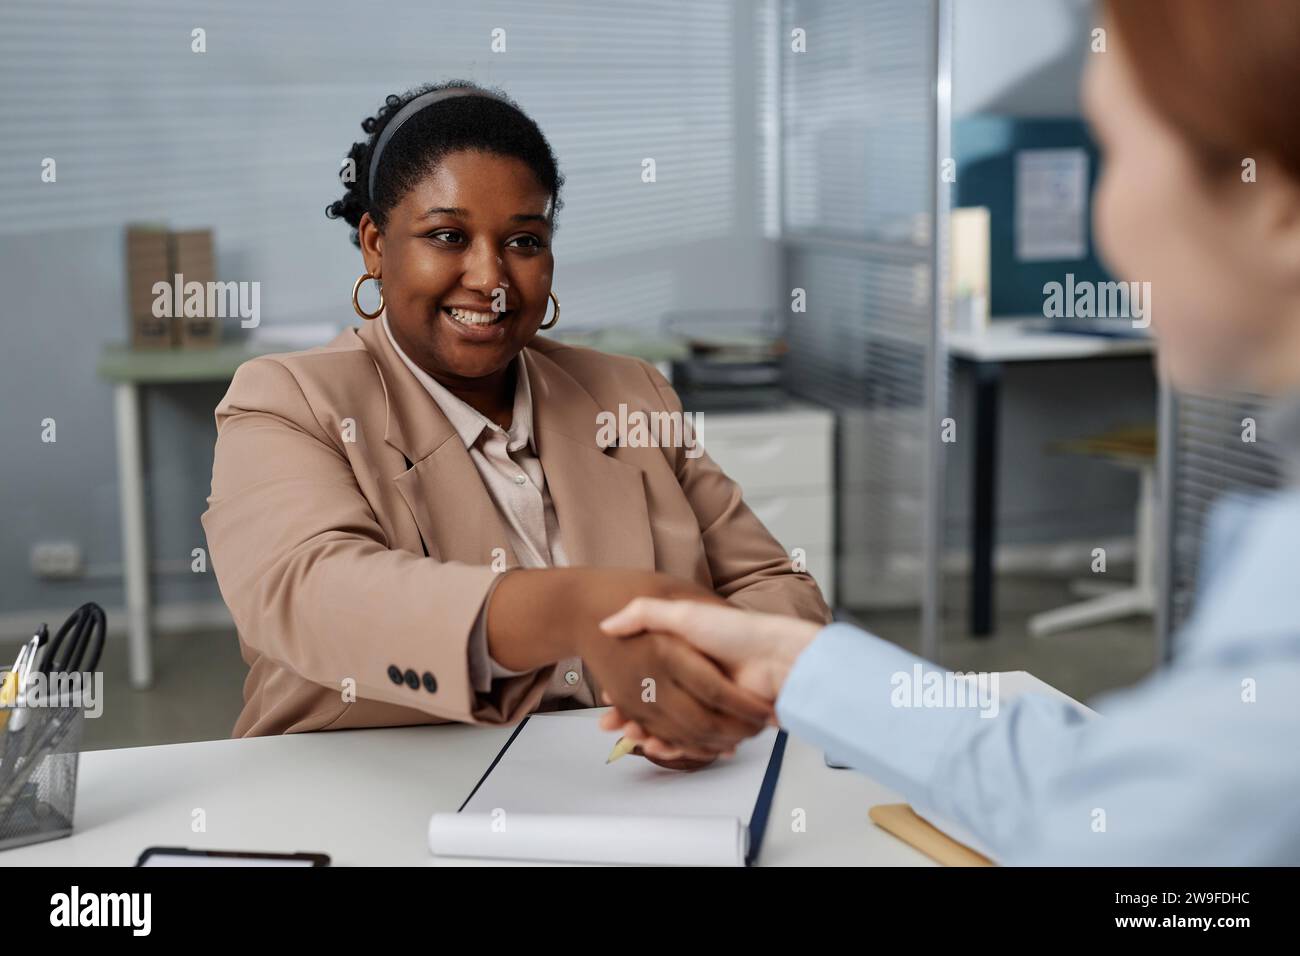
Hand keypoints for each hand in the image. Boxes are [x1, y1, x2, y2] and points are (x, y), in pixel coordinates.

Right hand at [596, 599, 820, 760]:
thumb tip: (607, 623)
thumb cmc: (734, 630)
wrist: (779, 657)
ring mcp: (708, 704)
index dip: (623, 690)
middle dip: (631, 717)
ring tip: (631, 735)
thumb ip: (646, 615)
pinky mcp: (722, 723)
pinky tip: (656, 745)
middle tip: (611, 724)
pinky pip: (691, 740)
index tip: (607, 698)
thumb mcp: (683, 612)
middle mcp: (694, 681)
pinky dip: (673, 745)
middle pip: (653, 706)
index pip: (645, 677)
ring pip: (668, 726)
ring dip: (648, 734)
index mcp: (682, 656)